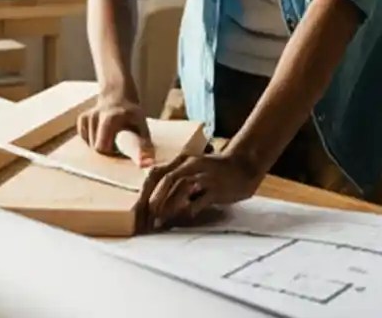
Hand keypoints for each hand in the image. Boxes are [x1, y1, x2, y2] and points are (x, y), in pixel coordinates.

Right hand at [77, 95, 154, 166]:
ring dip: (101, 145)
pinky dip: (94, 140)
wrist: (119, 95)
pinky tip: (102, 133)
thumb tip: (147, 163)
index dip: (112, 153)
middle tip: (119, 143)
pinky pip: (85, 139)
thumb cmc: (132, 114)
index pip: (102, 148)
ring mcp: (87, 117)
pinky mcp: (82, 119)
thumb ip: (144, 145)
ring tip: (112, 137)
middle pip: (96, 148)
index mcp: (110, 118)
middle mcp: (95, 116)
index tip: (121, 151)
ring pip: (90, 145)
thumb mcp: (142, 126)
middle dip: (108, 150)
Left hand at [139, 153, 262, 230]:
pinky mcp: (218, 188)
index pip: (156, 173)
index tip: (137, 211)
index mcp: (183, 160)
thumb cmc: (216, 172)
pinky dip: (190, 209)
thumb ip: (176, 182)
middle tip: (145, 219)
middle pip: (166, 179)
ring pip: (181, 186)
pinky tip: (184, 218)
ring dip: (168, 205)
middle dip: (153, 200)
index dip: (144, 192)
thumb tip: (154, 205)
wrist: (245, 165)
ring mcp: (206, 175)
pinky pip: (200, 199)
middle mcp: (192, 164)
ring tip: (160, 221)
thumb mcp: (193, 171)